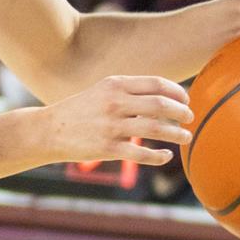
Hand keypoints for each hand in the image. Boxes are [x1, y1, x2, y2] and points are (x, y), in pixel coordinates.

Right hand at [38, 75, 191, 166]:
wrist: (49, 130)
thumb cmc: (81, 110)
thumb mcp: (103, 91)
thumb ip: (130, 92)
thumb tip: (165, 98)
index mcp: (115, 84)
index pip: (156, 84)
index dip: (177, 92)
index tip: (186, 100)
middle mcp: (114, 103)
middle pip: (160, 105)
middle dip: (181, 112)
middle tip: (190, 118)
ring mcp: (111, 126)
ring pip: (155, 129)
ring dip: (176, 134)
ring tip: (186, 137)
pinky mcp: (107, 148)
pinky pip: (141, 154)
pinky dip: (159, 156)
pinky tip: (166, 155)